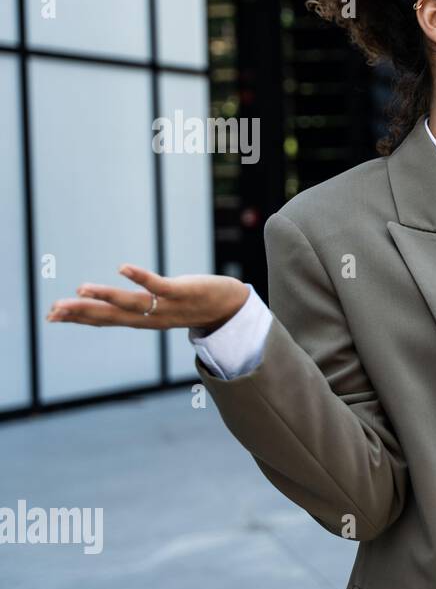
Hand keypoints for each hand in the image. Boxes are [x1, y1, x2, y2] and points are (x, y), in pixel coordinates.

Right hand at [45, 264, 249, 333]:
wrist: (231, 308)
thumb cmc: (192, 303)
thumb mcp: (159, 308)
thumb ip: (136, 307)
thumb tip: (114, 304)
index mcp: (144, 320)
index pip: (106, 321)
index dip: (79, 318)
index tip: (52, 315)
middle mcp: (152, 318)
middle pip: (112, 316)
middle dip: (82, 313)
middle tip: (54, 310)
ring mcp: (168, 306)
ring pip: (132, 303)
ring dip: (105, 296)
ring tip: (81, 288)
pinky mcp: (183, 292)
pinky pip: (159, 285)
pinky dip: (140, 277)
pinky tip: (122, 268)